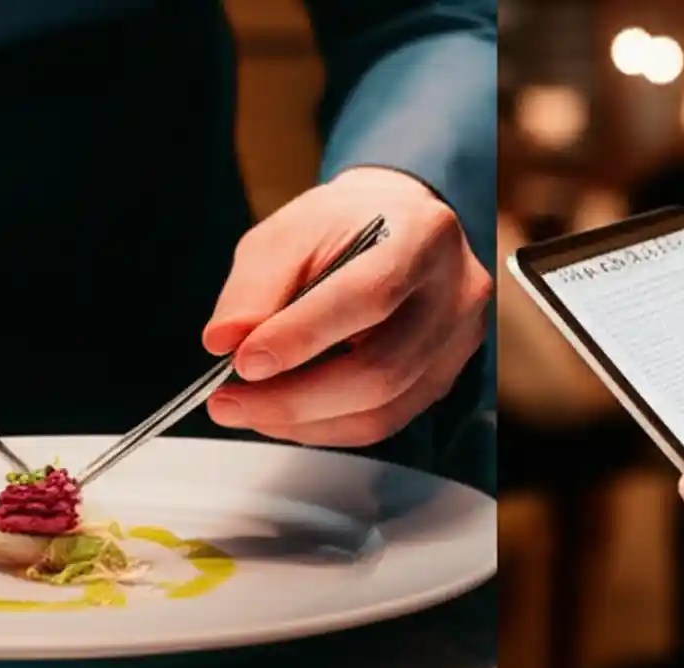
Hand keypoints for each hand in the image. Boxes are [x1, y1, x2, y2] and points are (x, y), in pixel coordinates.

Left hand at [202, 167, 491, 445]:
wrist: (398, 227)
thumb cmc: (346, 225)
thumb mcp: (289, 231)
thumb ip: (256, 285)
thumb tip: (225, 343)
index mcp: (424, 235)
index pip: (370, 296)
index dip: (303, 337)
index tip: (243, 363)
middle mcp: (457, 292)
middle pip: (382, 368)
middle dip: (295, 397)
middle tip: (229, 402)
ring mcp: (458, 341)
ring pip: (384, 408)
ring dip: (305, 421)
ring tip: (249, 410)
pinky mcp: (446, 376)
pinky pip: (386, 422)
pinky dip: (327, 427)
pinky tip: (288, 415)